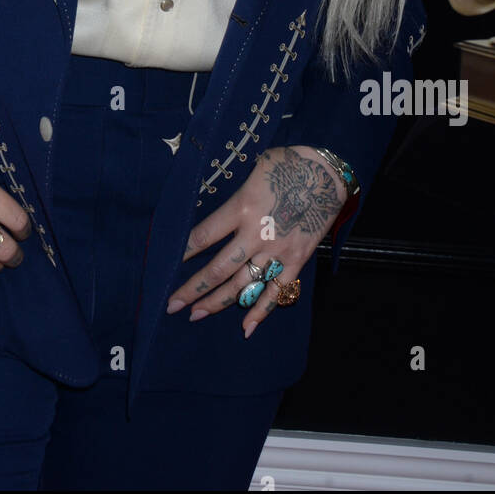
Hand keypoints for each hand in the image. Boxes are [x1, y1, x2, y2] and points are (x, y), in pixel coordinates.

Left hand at [166, 145, 347, 337]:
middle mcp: (257, 234)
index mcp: (242, 207)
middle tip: (172, 304)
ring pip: (243, 285)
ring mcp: (278, 251)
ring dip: (218, 302)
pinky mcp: (297, 260)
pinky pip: (278, 291)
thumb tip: (215, 210)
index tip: (166, 265)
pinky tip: (246, 328)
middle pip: (218, 268)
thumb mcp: (254, 169)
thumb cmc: (288, 165)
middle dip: (193, 288)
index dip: (184, 252)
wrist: (328, 174)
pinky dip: (262, 311)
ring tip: (196, 314)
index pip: (204, 235)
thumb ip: (235, 194)